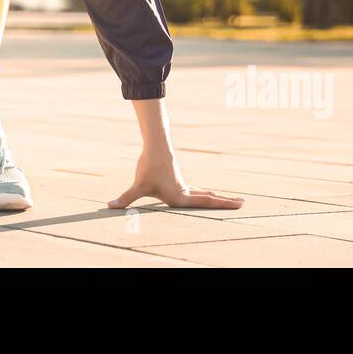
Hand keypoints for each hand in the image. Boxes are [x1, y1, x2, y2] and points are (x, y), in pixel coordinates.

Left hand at [108, 147, 244, 209]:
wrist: (154, 147)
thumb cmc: (148, 167)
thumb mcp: (137, 186)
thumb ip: (125, 199)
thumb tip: (109, 206)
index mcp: (179, 197)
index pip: (205, 202)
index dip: (222, 204)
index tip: (238, 204)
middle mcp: (184, 193)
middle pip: (209, 199)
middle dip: (225, 203)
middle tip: (243, 203)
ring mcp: (183, 186)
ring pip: (203, 194)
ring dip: (217, 198)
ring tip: (231, 200)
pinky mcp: (178, 181)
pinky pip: (196, 190)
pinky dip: (205, 194)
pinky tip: (208, 193)